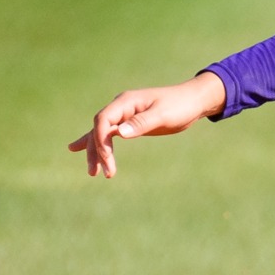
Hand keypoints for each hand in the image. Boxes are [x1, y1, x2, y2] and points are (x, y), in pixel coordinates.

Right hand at [68, 72, 226, 177]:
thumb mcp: (163, 115)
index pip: (102, 120)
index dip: (100, 139)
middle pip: (98, 129)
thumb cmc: (180, 106)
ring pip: (102, 134)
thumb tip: (119, 133)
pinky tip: (80, 149)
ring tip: (92, 172)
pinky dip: (98, 144)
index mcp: (126, 102)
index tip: (106, 157)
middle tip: (97, 172)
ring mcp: (124, 115)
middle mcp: (120, 107)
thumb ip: (141, 123)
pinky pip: (109, 134)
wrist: (193, 101)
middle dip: (97, 151)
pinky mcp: (130, 123)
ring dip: (96, 152)